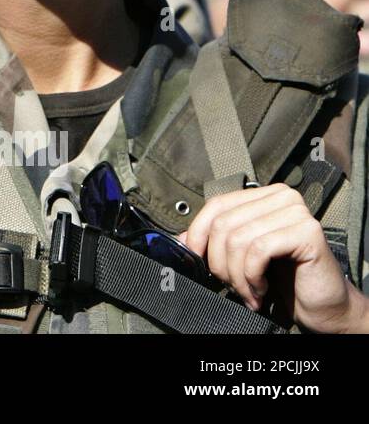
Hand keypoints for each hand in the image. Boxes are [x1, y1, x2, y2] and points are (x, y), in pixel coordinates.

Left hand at [181, 183, 368, 332]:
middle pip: (224, 223)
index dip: (198, 232)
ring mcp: (297, 212)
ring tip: (247, 292)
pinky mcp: (307, 232)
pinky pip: (259, 250)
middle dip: (219, 262)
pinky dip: (252, 276)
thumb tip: (179, 238)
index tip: (194, 259)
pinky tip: (260, 289)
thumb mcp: (243, 256)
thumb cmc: (284, 279)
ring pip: (239, 239)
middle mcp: (282, 197)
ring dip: (236, 275)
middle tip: (229, 285)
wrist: (323, 305)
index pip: (217, 204)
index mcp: (264, 196)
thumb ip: (216, 242)